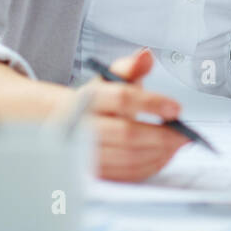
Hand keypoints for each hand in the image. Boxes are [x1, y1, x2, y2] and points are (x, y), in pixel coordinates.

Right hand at [0, 48, 189, 182]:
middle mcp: (80, 128)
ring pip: (126, 158)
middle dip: (162, 135)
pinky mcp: (88, 174)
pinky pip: (123, 175)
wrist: (45, 127)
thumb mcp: (103, 81)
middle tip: (185, 133)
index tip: (177, 108)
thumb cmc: (87, 103)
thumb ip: (127, 68)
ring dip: (159, 153)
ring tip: (178, 143)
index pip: (121, 99)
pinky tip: (163, 156)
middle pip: (126, 134)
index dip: (151, 103)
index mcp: (84, 100)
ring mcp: (82, 156)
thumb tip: (146, 55)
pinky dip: (149, 167)